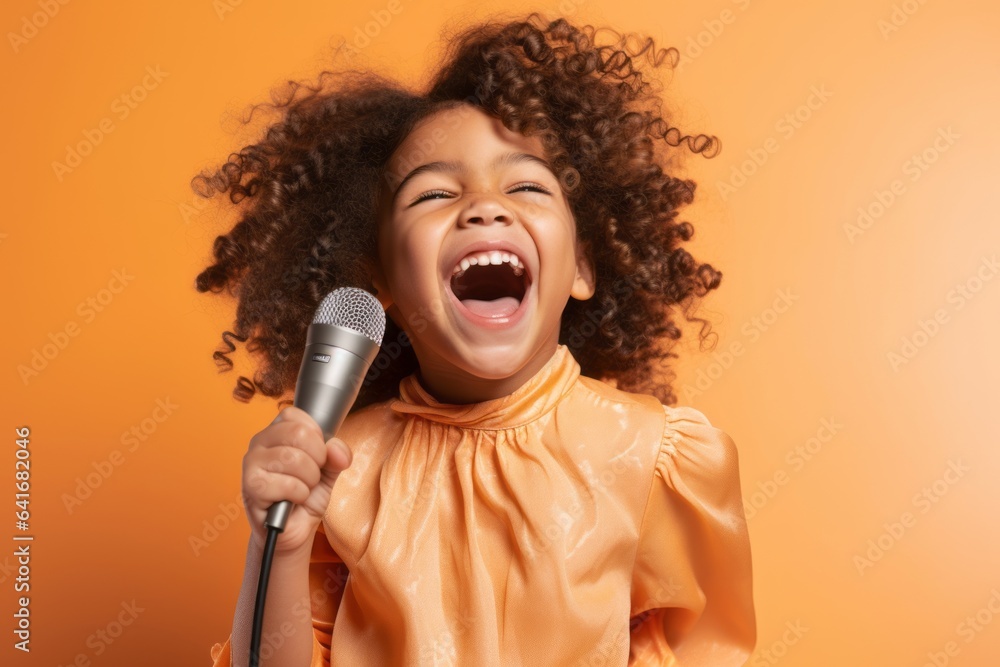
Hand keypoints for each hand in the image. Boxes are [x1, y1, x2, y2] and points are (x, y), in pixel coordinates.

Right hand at [241, 406, 351, 553]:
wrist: (293, 529)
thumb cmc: (304, 496)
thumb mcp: (328, 472)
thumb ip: (336, 456)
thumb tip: (337, 450)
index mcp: (276, 431)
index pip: (295, 415)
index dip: (316, 435)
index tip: (318, 454)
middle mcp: (259, 443)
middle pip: (297, 433)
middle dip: (318, 458)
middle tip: (314, 475)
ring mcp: (251, 464)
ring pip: (292, 458)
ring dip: (309, 479)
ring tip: (303, 488)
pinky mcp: (251, 487)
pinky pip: (286, 484)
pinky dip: (299, 495)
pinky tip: (293, 500)